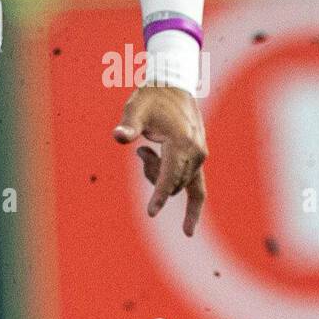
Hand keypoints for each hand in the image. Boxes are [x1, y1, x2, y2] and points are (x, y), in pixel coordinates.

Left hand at [113, 81, 206, 235]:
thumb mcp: (135, 109)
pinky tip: (187, 232)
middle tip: (142, 151)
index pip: (170, 177)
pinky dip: (194, 209)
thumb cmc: (150, 97)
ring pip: (177, 185)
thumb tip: (118, 136)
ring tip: (147, 151)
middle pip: (170, 183)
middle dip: (152, 176)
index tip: (151, 212)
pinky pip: (198, 190)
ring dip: (159, 176)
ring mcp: (200, 157)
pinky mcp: (199, 160)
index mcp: (182, 143)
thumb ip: (128, 125)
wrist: (172, 86)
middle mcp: (196, 152)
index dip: (159, 195)